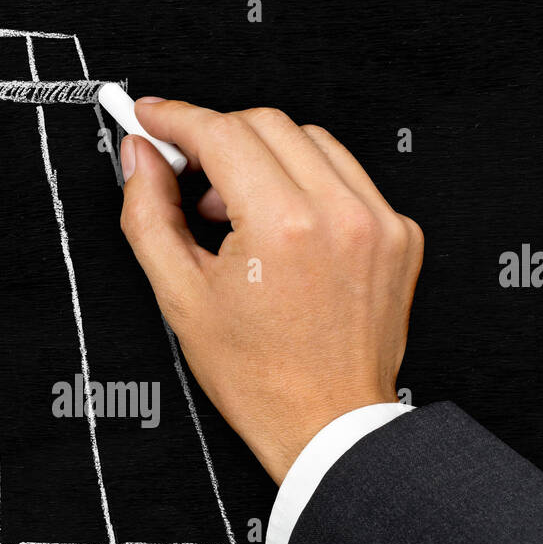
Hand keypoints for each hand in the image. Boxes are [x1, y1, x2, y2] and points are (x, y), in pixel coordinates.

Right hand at [118, 99, 422, 483]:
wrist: (328, 425)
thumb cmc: (260, 379)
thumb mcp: (181, 298)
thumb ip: (150, 216)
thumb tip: (141, 157)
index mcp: (284, 228)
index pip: (222, 133)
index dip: (177, 119)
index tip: (152, 118)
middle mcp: (340, 214)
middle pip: (266, 124)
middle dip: (217, 138)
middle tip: (187, 177)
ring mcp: (379, 221)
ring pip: (310, 141)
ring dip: (264, 158)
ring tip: (236, 212)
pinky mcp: (401, 235)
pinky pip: (347, 177)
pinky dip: (308, 185)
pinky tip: (283, 229)